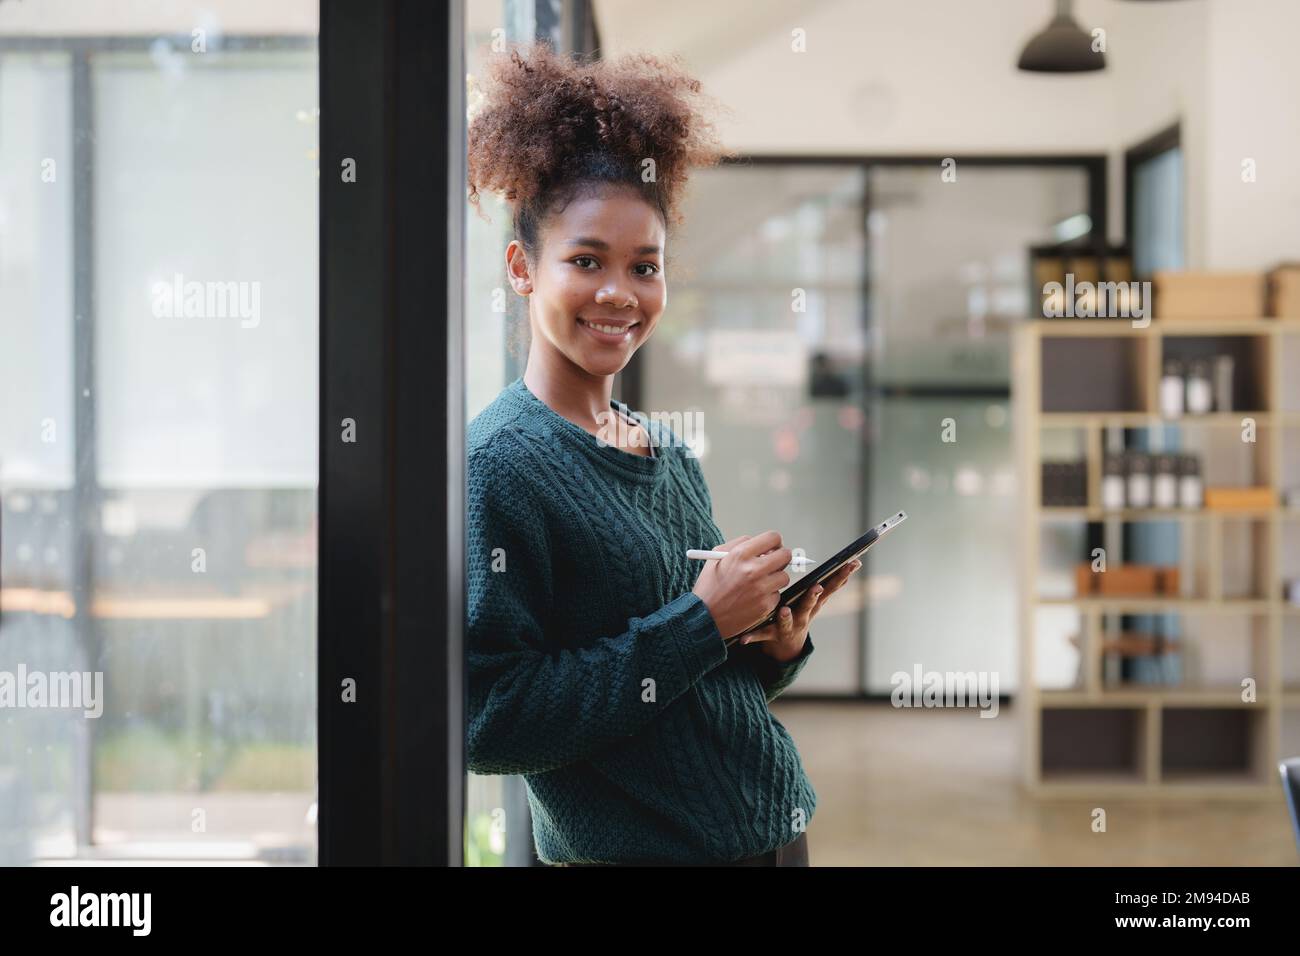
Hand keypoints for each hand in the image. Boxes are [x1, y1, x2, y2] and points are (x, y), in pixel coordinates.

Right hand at [692, 532, 791, 639]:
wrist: (704, 616)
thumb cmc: (709, 585)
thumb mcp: (716, 556)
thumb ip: (740, 544)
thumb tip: (762, 544)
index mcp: (741, 554)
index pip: (773, 538)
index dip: (775, 542)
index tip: (773, 548)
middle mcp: (754, 570)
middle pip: (785, 556)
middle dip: (781, 558)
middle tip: (774, 563)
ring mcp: (761, 589)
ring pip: (784, 577)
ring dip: (775, 578)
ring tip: (759, 583)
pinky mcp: (765, 605)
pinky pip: (777, 594)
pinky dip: (768, 595)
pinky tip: (753, 598)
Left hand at [740, 559, 861, 662]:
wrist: (786, 646)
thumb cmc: (798, 613)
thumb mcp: (812, 600)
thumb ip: (824, 583)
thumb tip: (852, 561)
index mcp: (812, 603)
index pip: (829, 587)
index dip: (841, 577)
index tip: (852, 564)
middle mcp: (803, 615)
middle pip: (811, 604)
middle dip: (814, 596)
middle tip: (817, 587)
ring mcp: (789, 626)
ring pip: (787, 620)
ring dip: (786, 616)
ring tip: (784, 610)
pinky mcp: (773, 635)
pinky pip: (761, 634)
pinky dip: (753, 636)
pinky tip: (744, 638)